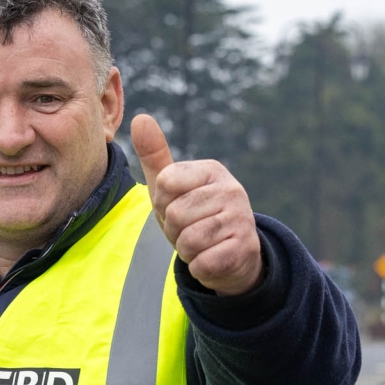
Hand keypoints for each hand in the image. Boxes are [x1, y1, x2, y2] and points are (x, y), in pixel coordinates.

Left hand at [131, 114, 262, 296]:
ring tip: (202, 244)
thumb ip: (155, 155)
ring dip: (187, 250)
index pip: (164, 183)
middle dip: (175, 230)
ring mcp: (242, 219)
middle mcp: (232, 190)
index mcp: (212, 170)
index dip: (162, 203)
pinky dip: (199, 267)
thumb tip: (141, 118)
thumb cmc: (195, 217)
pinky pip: (201, 262)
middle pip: (175, 214)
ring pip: (188, 240)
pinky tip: (212, 259)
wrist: (228, 255)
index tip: (179, 205)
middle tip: (191, 229)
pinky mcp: (244, 249)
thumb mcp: (171, 188)